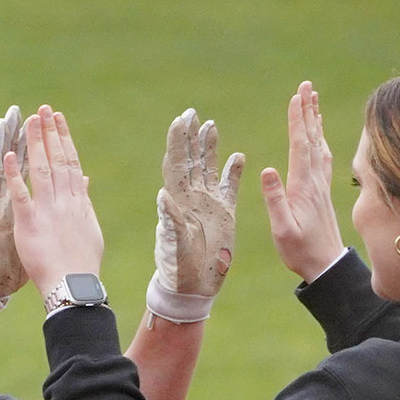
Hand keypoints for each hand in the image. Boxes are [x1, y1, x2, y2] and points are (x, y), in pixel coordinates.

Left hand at [5, 106, 105, 303]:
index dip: (64, 139)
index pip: (71, 162)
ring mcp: (48, 212)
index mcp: (79, 202)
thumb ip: (85, 202)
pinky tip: (7, 156)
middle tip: (42, 110)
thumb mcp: (90, 229)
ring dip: (35, 144)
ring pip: (41, 171)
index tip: (58, 120)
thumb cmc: (82, 263)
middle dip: (49, 133)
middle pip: (57, 160)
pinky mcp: (30, 225)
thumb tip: (85, 180)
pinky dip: (14, 175)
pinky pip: (21, 196)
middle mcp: (65, 202)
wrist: (74, 287)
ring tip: (29, 122)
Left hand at [149, 108, 243, 321]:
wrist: (195, 286)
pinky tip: (237, 156)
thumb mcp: (176, 244)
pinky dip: (233, 172)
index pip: (177, 163)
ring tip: (210, 125)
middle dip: (190, 136)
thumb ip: (171, 220)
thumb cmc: (181, 269)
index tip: (181, 119)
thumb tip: (162, 194)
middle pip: (190, 159)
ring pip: (208, 168)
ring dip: (209, 147)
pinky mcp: (224, 213)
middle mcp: (192, 198)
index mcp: (179, 200)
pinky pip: (229, 187)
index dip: (178, 141)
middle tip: (191, 113)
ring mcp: (208, 204)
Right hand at [259, 81, 346, 283]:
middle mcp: (314, 181)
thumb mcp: (282, 230)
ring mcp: (321, 185)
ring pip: (318, 144)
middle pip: (311, 138)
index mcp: (303, 186)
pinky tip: (318, 134)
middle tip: (306, 86)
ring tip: (312, 100)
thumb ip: (275, 200)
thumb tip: (268, 169)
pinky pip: (322, 157)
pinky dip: (319, 139)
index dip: (297, 120)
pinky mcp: (322, 191)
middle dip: (307, 111)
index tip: (296, 97)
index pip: (300, 146)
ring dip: (314, 121)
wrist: (327, 265)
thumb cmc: (300, 251)